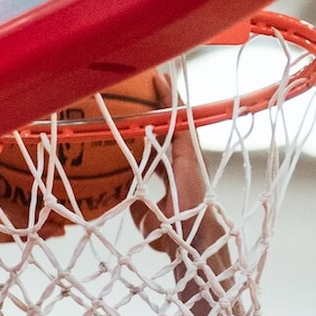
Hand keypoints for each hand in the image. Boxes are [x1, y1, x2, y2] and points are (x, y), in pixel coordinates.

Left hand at [129, 74, 220, 268]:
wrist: (188, 240)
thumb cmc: (172, 234)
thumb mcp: (146, 216)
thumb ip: (137, 203)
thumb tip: (125, 195)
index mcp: (173, 172)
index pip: (160, 143)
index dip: (150, 126)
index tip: (138, 111)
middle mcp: (182, 160)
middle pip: (170, 125)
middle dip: (161, 104)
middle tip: (150, 81)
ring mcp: (188, 155)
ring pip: (176, 119)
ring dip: (166, 96)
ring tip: (156, 75)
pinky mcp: (190, 153)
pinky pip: (179, 121)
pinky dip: (171, 102)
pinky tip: (162, 84)